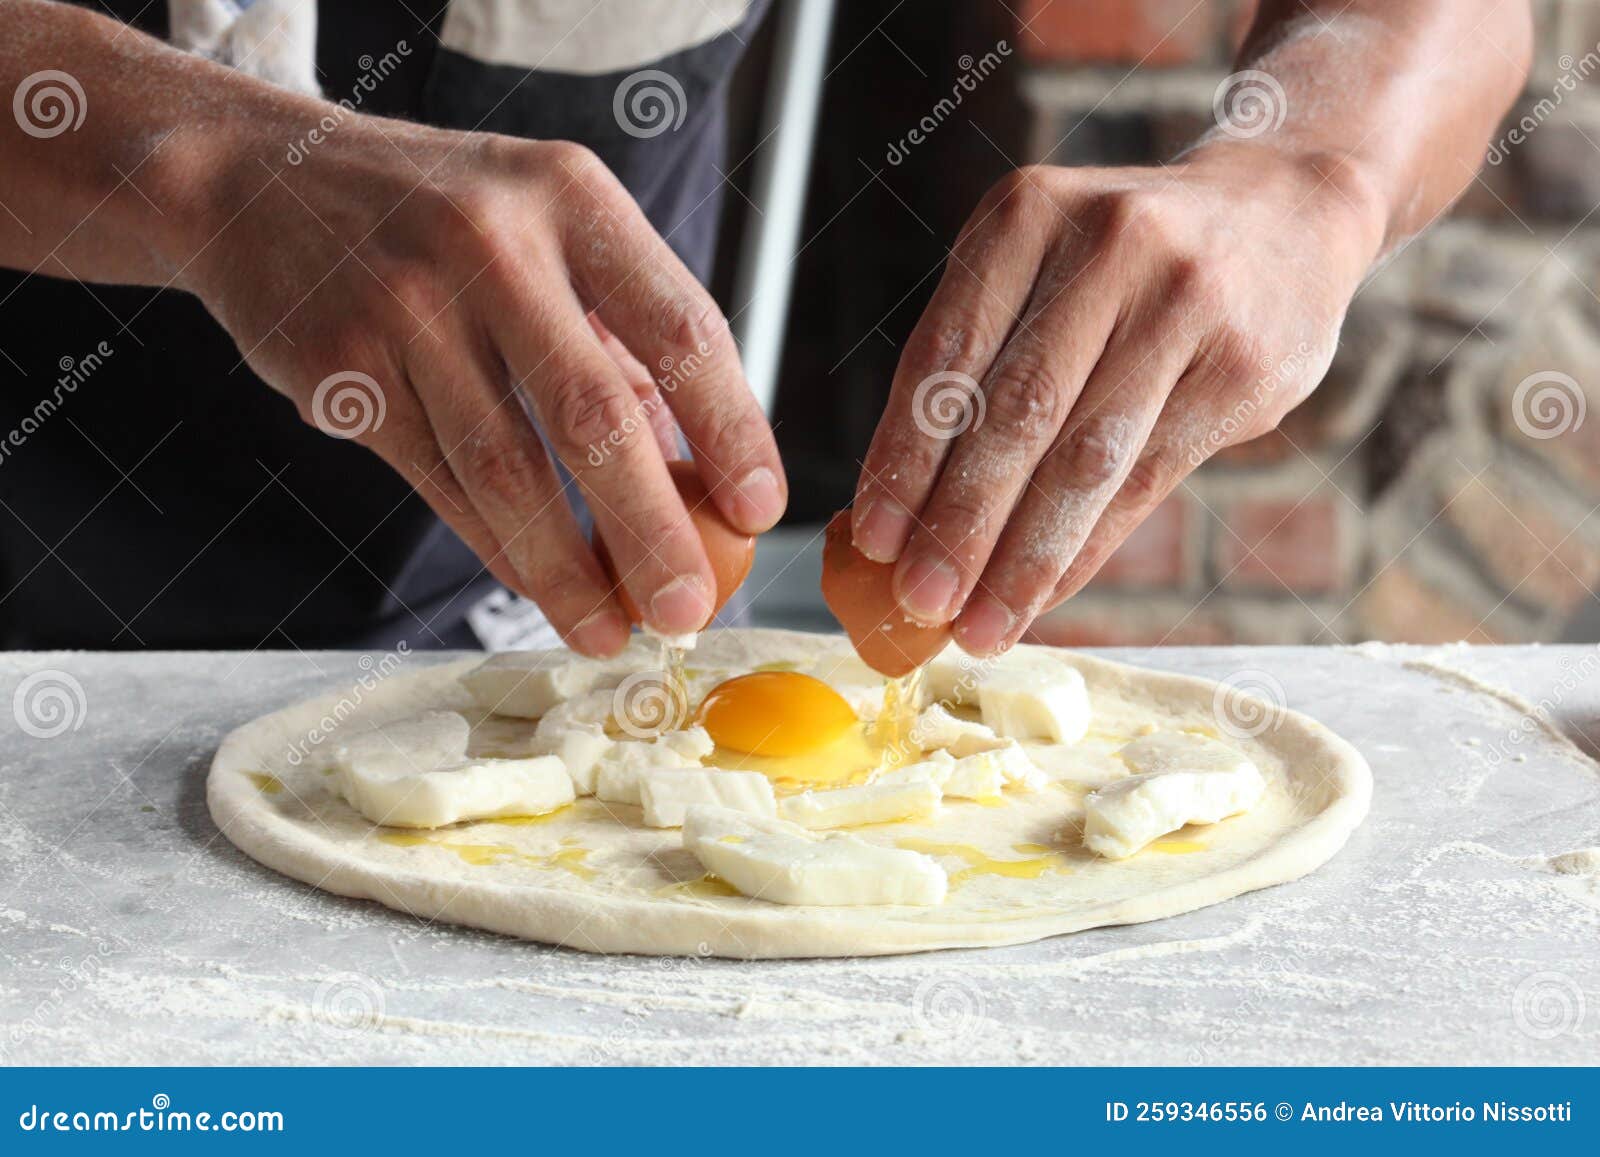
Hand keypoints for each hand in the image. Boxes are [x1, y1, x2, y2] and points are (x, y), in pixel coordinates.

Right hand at [184, 119, 783, 654]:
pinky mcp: (344, 369)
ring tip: (611, 632)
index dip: (733, 429)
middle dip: (654, 529)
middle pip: (595, 414)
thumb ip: (622, 341)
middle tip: (690, 609)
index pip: (681, 326)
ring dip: (568, 569)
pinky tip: (540, 591)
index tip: (761, 510)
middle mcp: (493, 244)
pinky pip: (441, 484)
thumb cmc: (439, 219)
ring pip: (507, 470)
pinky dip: (498, 549)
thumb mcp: (546, 233)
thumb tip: (698, 476)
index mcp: (571, 197)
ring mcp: (408, 306)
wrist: (257, 182)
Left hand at [851, 140, 1385, 654]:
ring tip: (978, 625)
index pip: (946, 355)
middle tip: (919, 601)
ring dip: (1022, 558)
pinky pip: (1145, 481)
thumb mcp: (1038, 264)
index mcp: (1027, 216)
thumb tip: (899, 508)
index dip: (904, 456)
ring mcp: (1184, 304)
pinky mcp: (1240, 367)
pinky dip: (1086, 549)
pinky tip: (1044, 595)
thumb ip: (976, 358)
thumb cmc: (1122, 262)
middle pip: (1015, 415)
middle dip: (959, 524)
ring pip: (1085, 459)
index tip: (872, 539)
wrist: (1285, 211)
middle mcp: (1107, 248)